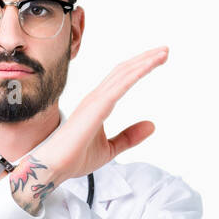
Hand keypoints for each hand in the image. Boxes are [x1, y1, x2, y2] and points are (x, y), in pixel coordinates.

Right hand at [31, 47, 168, 183]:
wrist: (54, 167)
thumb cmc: (74, 158)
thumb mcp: (111, 149)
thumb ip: (130, 136)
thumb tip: (152, 125)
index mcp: (98, 104)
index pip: (121, 79)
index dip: (139, 67)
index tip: (157, 60)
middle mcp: (96, 97)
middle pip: (123, 70)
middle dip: (144, 58)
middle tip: (165, 50)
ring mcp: (95, 100)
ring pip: (123, 73)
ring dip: (144, 61)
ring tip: (163, 53)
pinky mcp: (96, 107)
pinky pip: (120, 86)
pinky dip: (136, 73)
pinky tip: (149, 66)